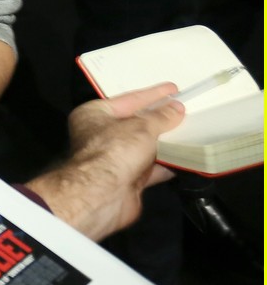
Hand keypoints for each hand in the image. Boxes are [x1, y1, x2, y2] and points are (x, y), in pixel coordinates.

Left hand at [28, 82, 184, 240]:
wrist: (104, 195)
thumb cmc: (115, 150)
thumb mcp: (142, 126)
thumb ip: (161, 116)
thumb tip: (177, 108)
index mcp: (94, 114)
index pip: (129, 99)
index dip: (152, 94)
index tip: (173, 89)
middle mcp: (101, 135)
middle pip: (136, 124)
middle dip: (159, 119)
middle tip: (184, 110)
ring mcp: (114, 159)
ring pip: (144, 147)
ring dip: (165, 142)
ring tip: (190, 131)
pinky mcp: (127, 180)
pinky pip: (151, 169)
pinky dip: (167, 164)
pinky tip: (186, 158)